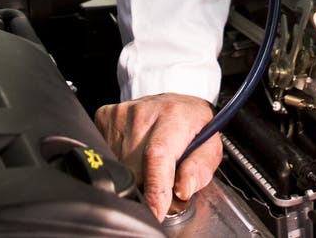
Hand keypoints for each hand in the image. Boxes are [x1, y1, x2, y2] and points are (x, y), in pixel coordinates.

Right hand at [94, 92, 221, 221]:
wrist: (176, 102)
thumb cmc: (195, 127)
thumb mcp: (210, 146)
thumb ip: (200, 169)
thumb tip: (183, 189)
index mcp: (175, 115)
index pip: (158, 155)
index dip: (155, 188)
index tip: (155, 212)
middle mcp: (145, 111)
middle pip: (136, 167)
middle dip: (147, 183)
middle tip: (162, 175)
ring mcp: (122, 113)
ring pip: (119, 164)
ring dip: (133, 172)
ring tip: (149, 159)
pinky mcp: (106, 117)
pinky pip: (106, 153)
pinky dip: (119, 160)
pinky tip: (134, 151)